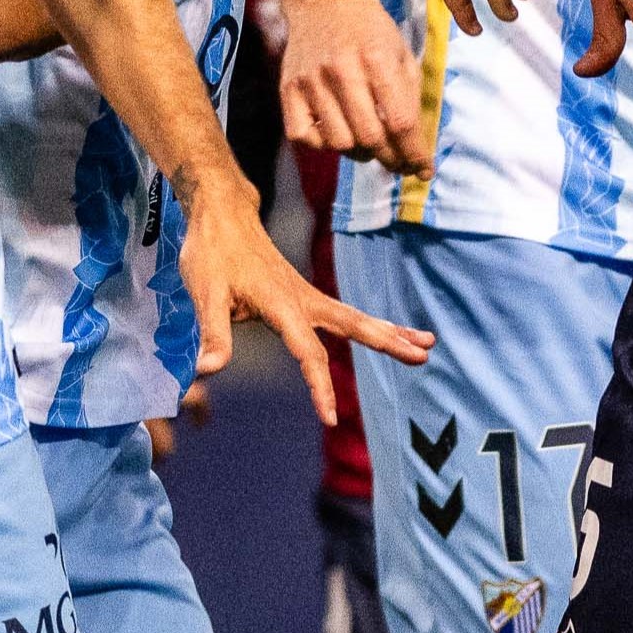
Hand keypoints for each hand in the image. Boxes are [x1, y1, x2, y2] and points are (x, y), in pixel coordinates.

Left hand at [169, 171, 430, 425]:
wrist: (224, 215)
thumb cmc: (212, 253)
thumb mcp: (205, 293)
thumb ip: (213, 334)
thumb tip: (205, 372)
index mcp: (282, 304)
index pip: (308, 352)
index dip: (319, 386)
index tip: (329, 418)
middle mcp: (304, 300)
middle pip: (354, 326)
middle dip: (388, 342)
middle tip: (422, 356)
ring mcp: (308, 297)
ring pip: (357, 319)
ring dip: (391, 333)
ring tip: (427, 345)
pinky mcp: (306, 296)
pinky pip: (346, 314)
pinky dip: (373, 325)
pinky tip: (391, 333)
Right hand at [279, 0, 429, 172]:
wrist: (325, 0)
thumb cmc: (371, 32)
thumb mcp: (402, 54)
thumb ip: (410, 100)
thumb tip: (415, 151)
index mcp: (377, 58)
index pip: (400, 121)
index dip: (415, 153)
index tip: (423, 170)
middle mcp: (341, 69)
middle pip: (370, 137)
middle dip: (390, 159)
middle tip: (398, 163)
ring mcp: (310, 80)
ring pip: (338, 143)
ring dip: (358, 152)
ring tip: (367, 141)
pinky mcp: (288, 88)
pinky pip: (304, 137)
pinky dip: (323, 144)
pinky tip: (336, 131)